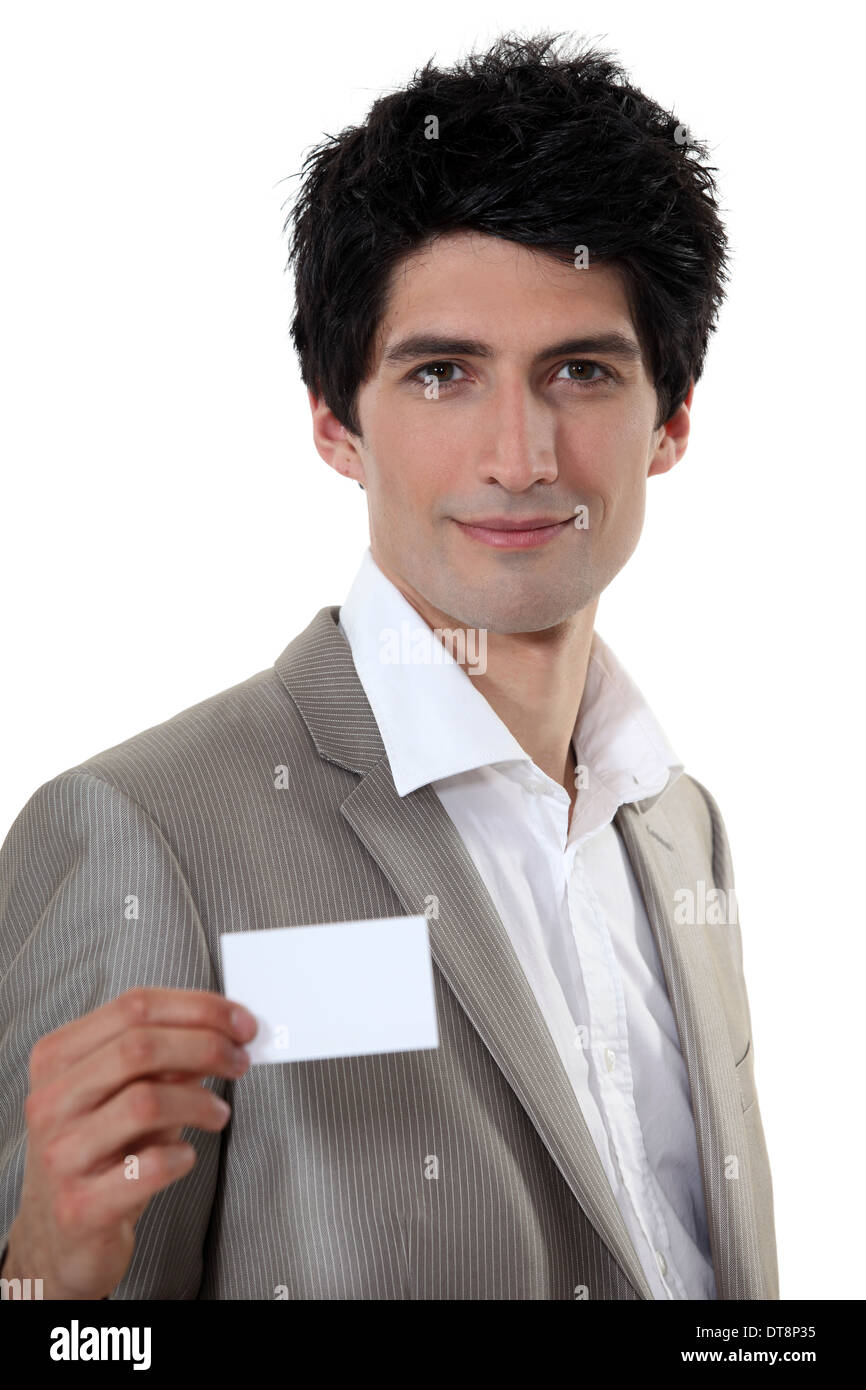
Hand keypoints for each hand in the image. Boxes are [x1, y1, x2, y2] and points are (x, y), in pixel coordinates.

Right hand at [1, 987, 256, 1298]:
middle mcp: (50, 1101)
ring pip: (146, 1102)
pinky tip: (185, 1157)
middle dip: (206, 1046)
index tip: (240, 1021)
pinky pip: (149, 1167)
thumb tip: (223, 1029)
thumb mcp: (122, 1094)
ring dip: (200, 1102)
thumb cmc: (99, 1155)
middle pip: (140, 1047)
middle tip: (240, 1061)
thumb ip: (163, 1059)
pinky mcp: (79, 1207)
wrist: (60, 1239)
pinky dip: (182, 1156)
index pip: (133, 1007)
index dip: (198, 1008)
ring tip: (218, 1113)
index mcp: (58, 1059)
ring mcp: (60, 1155)